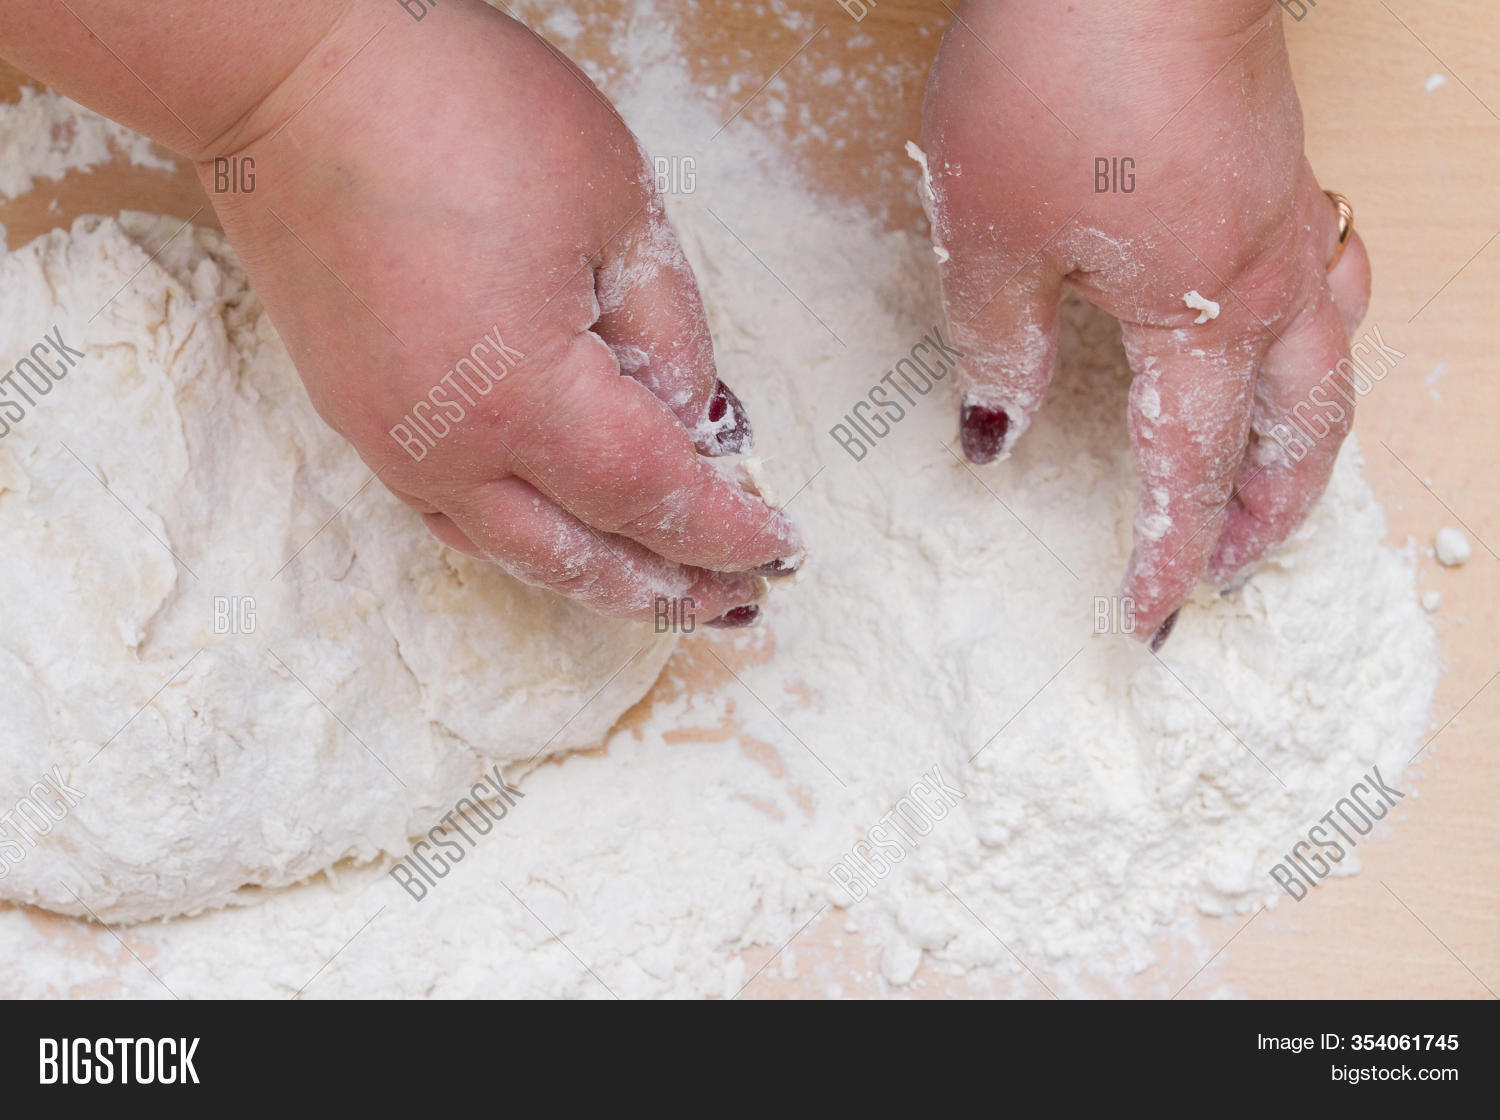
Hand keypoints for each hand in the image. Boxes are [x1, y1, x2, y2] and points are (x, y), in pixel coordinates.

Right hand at [202, 1, 798, 623]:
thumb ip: (672, 335)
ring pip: (514, 552)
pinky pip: (456, 516)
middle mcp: (448, 449)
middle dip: (671, 590)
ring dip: (598, 579)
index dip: (727, 533)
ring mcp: (392, 442)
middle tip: (737, 606)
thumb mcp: (618, 207)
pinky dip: (525, 542)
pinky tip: (563, 536)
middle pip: (582, 559)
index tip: (780, 550)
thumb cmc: (456, 110)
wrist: (287, 73)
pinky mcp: (358, 418)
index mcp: (525, 396)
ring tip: (665, 590)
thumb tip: (695, 422)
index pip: (654, 500)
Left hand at [921, 0, 1369, 645]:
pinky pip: (1325, 283)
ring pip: (1334, 363)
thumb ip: (998, 343)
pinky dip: (1313, 342)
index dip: (1169, 557)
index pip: (1188, 474)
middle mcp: (1265, 281)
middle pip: (1299, 436)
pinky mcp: (1278, 166)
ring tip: (1273, 481)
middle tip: (1229, 569)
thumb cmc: (1059, 75)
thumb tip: (992, 429)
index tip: (1150, 621)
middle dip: (1267, 517)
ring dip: (1308, 441)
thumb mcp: (990, 234)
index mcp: (1199, 317)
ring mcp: (1285, 220)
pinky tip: (1274, 337)